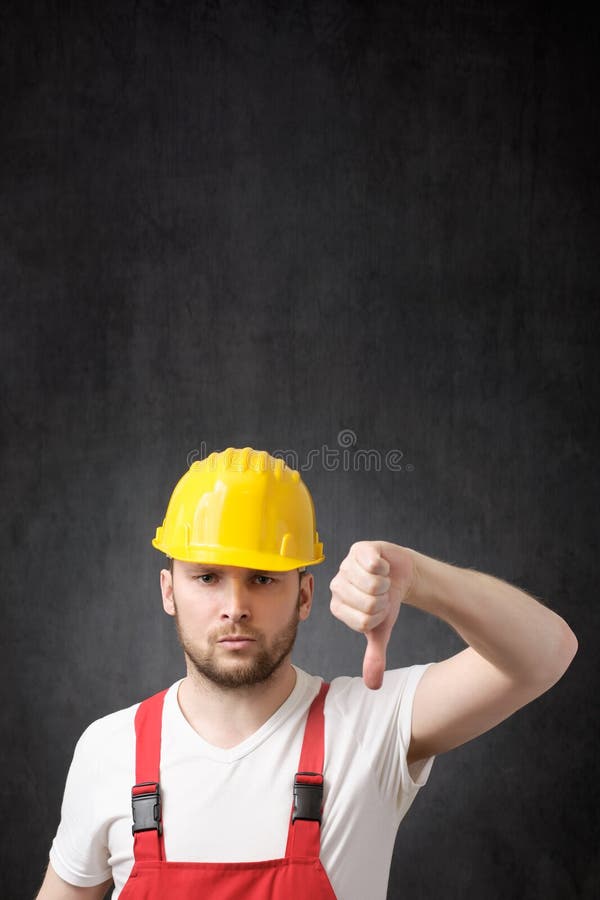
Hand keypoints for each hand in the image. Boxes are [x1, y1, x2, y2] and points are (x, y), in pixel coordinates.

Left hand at [329, 541, 415, 689]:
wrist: (399, 576)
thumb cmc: (386, 602)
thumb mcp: (381, 630)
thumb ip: (374, 656)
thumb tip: (373, 685)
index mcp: (338, 607)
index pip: (363, 621)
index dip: (379, 616)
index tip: (379, 609)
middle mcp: (337, 585)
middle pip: (368, 602)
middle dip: (384, 600)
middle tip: (382, 594)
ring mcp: (346, 565)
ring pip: (372, 583)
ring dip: (386, 583)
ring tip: (382, 580)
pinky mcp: (359, 549)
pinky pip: (374, 563)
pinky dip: (385, 567)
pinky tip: (382, 566)